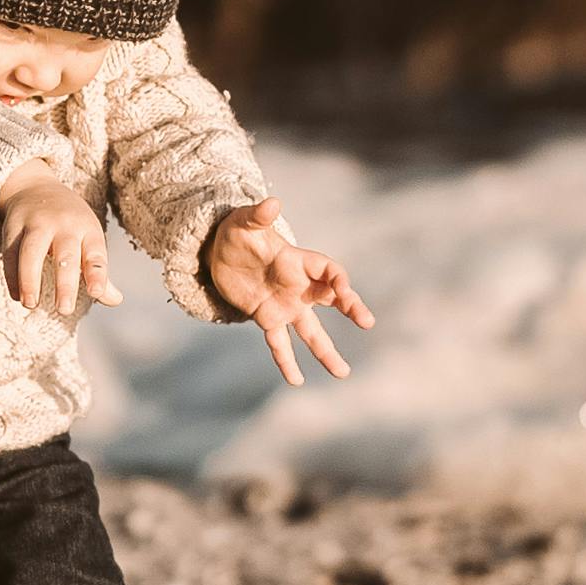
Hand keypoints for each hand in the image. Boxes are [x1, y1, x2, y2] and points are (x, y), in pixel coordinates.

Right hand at [0, 170, 115, 319]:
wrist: (35, 187)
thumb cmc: (69, 224)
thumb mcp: (88, 238)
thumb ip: (97, 271)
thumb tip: (115, 300)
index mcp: (88, 229)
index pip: (95, 253)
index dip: (97, 273)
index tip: (96, 293)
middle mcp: (64, 224)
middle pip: (65, 254)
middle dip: (65, 283)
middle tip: (65, 309)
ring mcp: (37, 223)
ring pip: (31, 252)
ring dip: (30, 280)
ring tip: (31, 304)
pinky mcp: (13, 225)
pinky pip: (10, 252)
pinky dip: (12, 275)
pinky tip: (17, 295)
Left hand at [205, 201, 373, 387]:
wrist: (219, 252)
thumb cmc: (237, 231)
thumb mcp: (244, 221)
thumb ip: (259, 215)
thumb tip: (272, 203)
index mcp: (299, 261)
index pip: (328, 271)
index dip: (338, 280)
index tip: (343, 292)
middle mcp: (298, 286)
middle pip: (331, 299)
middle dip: (350, 308)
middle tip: (367, 322)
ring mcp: (285, 305)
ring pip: (311, 332)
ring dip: (326, 352)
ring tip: (343, 373)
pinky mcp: (267, 318)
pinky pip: (279, 344)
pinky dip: (286, 361)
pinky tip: (296, 381)